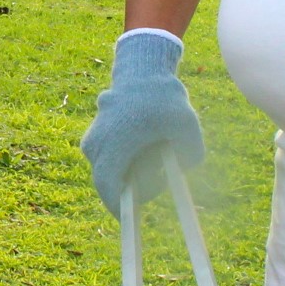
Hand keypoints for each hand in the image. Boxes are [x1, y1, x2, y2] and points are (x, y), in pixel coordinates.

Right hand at [78, 30, 204, 216]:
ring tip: (154, 158)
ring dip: (128, 172)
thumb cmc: (162, 96)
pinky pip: (107, 156)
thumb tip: (188, 169)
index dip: (119, 209)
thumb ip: (192, 153)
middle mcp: (96, 144)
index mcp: (114, 146)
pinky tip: (144, 146)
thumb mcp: (187, 124)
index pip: (109, 189)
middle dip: (132, 187)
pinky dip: (124, 158)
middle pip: (110, 181)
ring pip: (108, 169)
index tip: (131, 218)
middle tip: (157, 181)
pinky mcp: (95, 132)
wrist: (141, 67)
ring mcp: (92, 137)